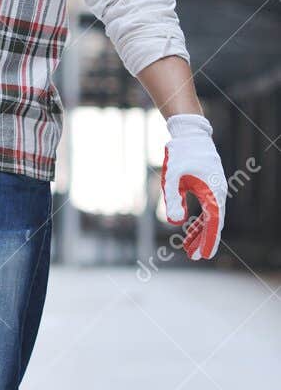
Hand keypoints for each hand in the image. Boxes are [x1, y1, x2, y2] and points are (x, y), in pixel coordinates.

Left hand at [161, 114, 226, 260]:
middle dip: (204, 240)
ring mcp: (215, 190)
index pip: (213, 223)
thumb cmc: (181, 154)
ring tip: (189, 248)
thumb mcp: (172, 177)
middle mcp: (218, 193)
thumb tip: (176, 222)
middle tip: (194, 257)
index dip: (208, 241)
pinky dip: (199, 219)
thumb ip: (173, 199)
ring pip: (210, 217)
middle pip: (213, 223)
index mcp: (212, 193)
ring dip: (201, 231)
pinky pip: (206, 208)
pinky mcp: (209, 186)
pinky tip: (190, 228)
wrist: (190, 133)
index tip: (203, 256)